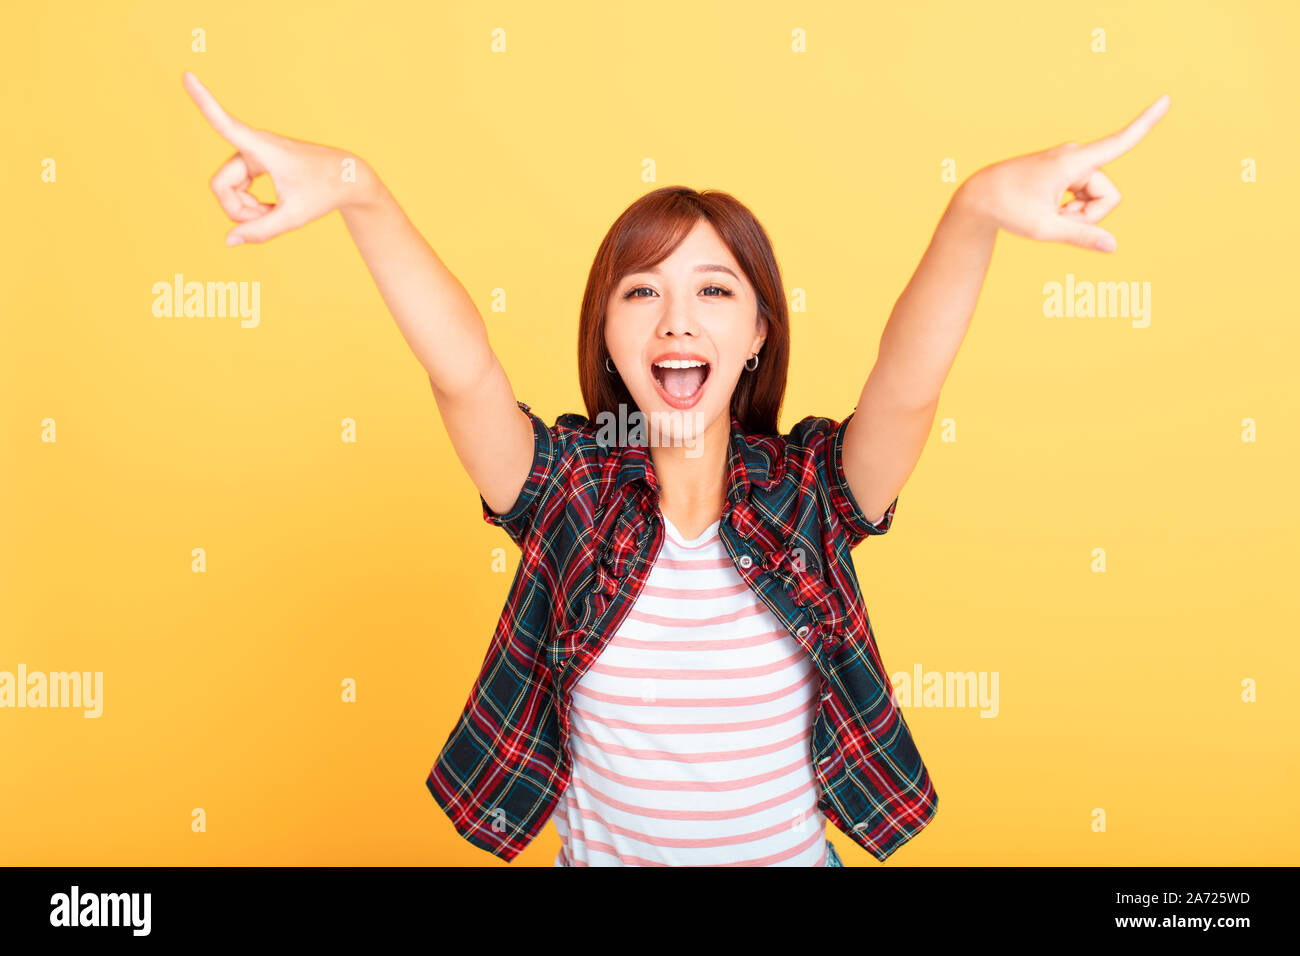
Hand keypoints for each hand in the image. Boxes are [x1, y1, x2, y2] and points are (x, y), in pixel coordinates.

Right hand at [182, 71, 374, 244]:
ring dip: (246, 208)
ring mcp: (252, 154)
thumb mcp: (294, 218)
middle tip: (267, 219)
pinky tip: (272, 207)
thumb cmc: (324, 193)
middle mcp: (252, 145)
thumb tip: (229, 240)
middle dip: (237, 210)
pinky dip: (251, 204)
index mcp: (262, 148)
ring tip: (274, 212)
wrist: (346, 178)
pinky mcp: (255, 162)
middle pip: (221, 186)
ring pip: (227, 189)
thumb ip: (261, 232)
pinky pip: (237, 188)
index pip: (226, 124)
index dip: (203, 101)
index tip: (187, 74)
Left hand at [956, 94, 1170, 252]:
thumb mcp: (1044, 229)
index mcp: (1073, 162)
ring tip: (1046, 214)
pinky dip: (1070, 209)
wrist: (979, 198)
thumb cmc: (1008, 209)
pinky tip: (1047, 208)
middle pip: (1107, 197)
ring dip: (1077, 215)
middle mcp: (1076, 156)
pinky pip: (1083, 196)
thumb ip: (1081, 237)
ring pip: (1096, 199)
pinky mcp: (1066, 171)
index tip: (1167, 98)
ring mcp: (1071, 163)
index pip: (1119, 141)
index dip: (1146, 122)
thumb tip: (1112, 246)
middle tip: (1055, 220)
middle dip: (1088, 216)